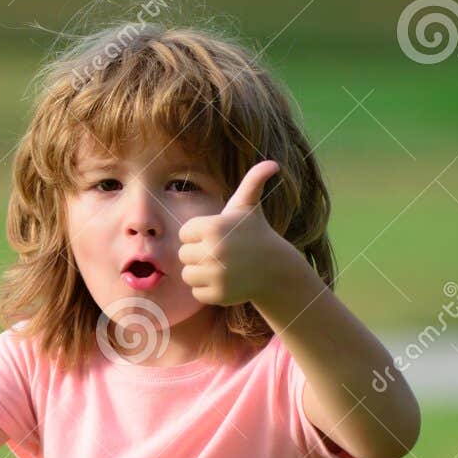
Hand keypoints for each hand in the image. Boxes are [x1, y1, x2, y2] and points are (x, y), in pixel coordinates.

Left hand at [177, 161, 303, 307]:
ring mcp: (216, 274)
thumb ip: (253, 181)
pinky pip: (197, 293)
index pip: (184, 234)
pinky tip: (225, 282)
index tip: (217, 236)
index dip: (198, 235)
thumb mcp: (249, 206)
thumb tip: (273, 164)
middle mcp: (213, 250)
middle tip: (222, 253)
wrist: (274, 268)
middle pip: (184, 255)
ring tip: (222, 267)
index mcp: (213, 227)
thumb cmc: (255, 233)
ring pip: (188, 275)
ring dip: (201, 273)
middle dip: (199, 254)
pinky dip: (208, 290)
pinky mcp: (218, 294)